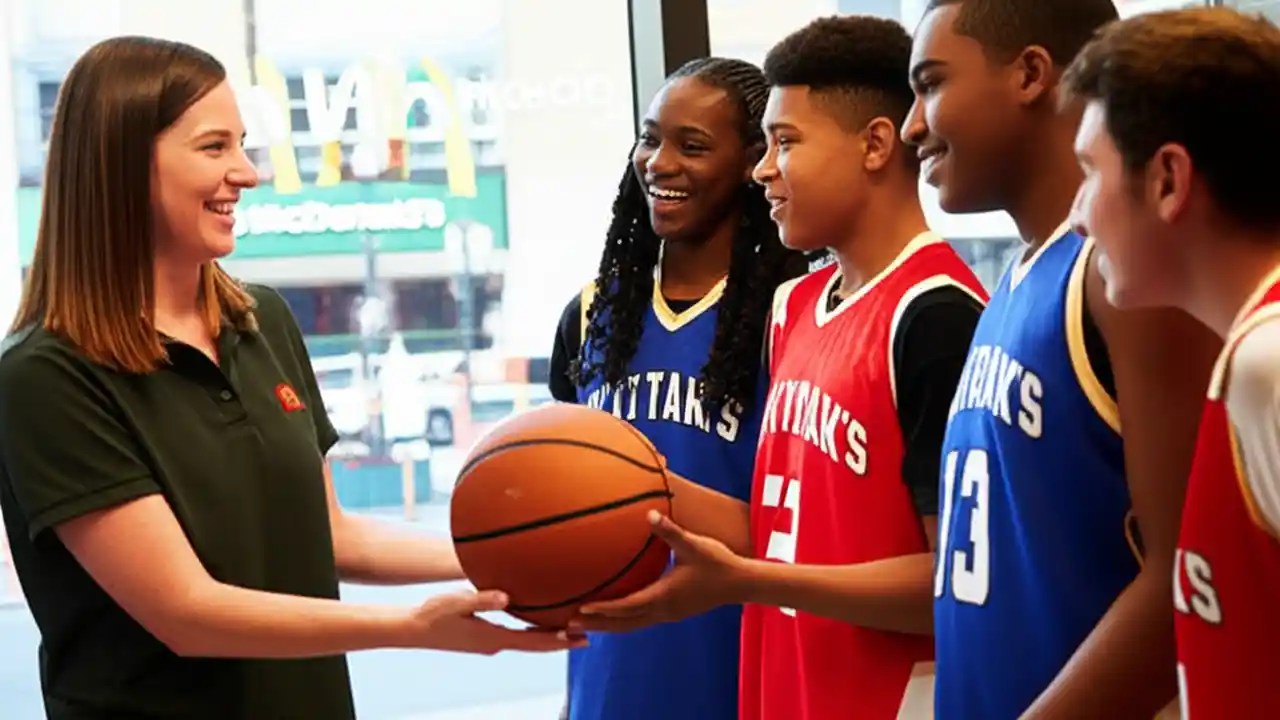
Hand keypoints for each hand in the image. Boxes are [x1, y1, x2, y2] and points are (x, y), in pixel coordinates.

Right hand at [403, 589, 587, 654]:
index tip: (581, 638)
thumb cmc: (434, 614)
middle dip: (562, 640)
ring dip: (549, 637)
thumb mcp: (457, 603)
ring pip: (527, 641)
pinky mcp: (485, 638)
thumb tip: (506, 597)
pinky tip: (540, 623)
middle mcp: (496, 644)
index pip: (534, 641)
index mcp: (493, 638)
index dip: (559, 640)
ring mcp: (491, 643)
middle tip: (587, 636)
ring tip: (572, 630)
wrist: (414, 629)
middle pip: (536, 644)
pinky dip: (533, 632)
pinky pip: (517, 636)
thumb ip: (481, 598)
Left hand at [569, 510, 747, 632]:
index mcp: (664, 596)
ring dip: (606, 626)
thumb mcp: (693, 544)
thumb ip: (670, 530)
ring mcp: (667, 615)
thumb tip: (650, 512)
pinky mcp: (672, 613)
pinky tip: (612, 616)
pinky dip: (622, 621)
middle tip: (568, 625)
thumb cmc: (718, 563)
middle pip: (623, 624)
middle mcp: (663, 610)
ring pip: (630, 625)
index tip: (581, 609)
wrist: (741, 584)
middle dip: (596, 625)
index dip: (604, 609)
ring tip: (582, 625)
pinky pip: (639, 621)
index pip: (627, 606)